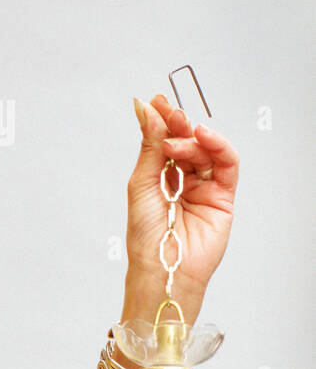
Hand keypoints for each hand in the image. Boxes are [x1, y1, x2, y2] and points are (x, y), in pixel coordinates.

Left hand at [121, 93, 238, 330]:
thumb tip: (145, 109)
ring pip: (206, 149)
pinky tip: (202, 136)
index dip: (163, 120)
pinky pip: (227, 163)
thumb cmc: (146, 237)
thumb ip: (149, 146)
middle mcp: (183, 181)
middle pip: (186, 142)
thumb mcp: (141, 185)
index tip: (156, 101)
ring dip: (192, 138)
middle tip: (170, 110)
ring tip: (179, 138)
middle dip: (178, 124)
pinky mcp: (223, 196)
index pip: (165, 142)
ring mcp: (204, 187)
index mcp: (159, 179)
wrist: (162, 268)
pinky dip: (218, 146)